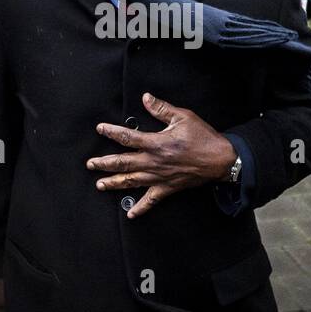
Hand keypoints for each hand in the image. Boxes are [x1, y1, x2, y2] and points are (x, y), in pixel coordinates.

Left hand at [86, 91, 235, 218]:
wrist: (220, 159)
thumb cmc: (203, 137)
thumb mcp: (183, 117)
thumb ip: (162, 109)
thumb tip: (145, 98)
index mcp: (157, 143)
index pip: (128, 137)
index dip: (111, 132)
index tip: (100, 129)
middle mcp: (154, 162)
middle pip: (123, 163)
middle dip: (104, 164)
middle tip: (90, 164)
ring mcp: (159, 177)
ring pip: (131, 181)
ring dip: (114, 183)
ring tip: (100, 185)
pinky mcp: (167, 188)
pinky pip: (151, 200)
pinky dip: (140, 208)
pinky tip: (130, 213)